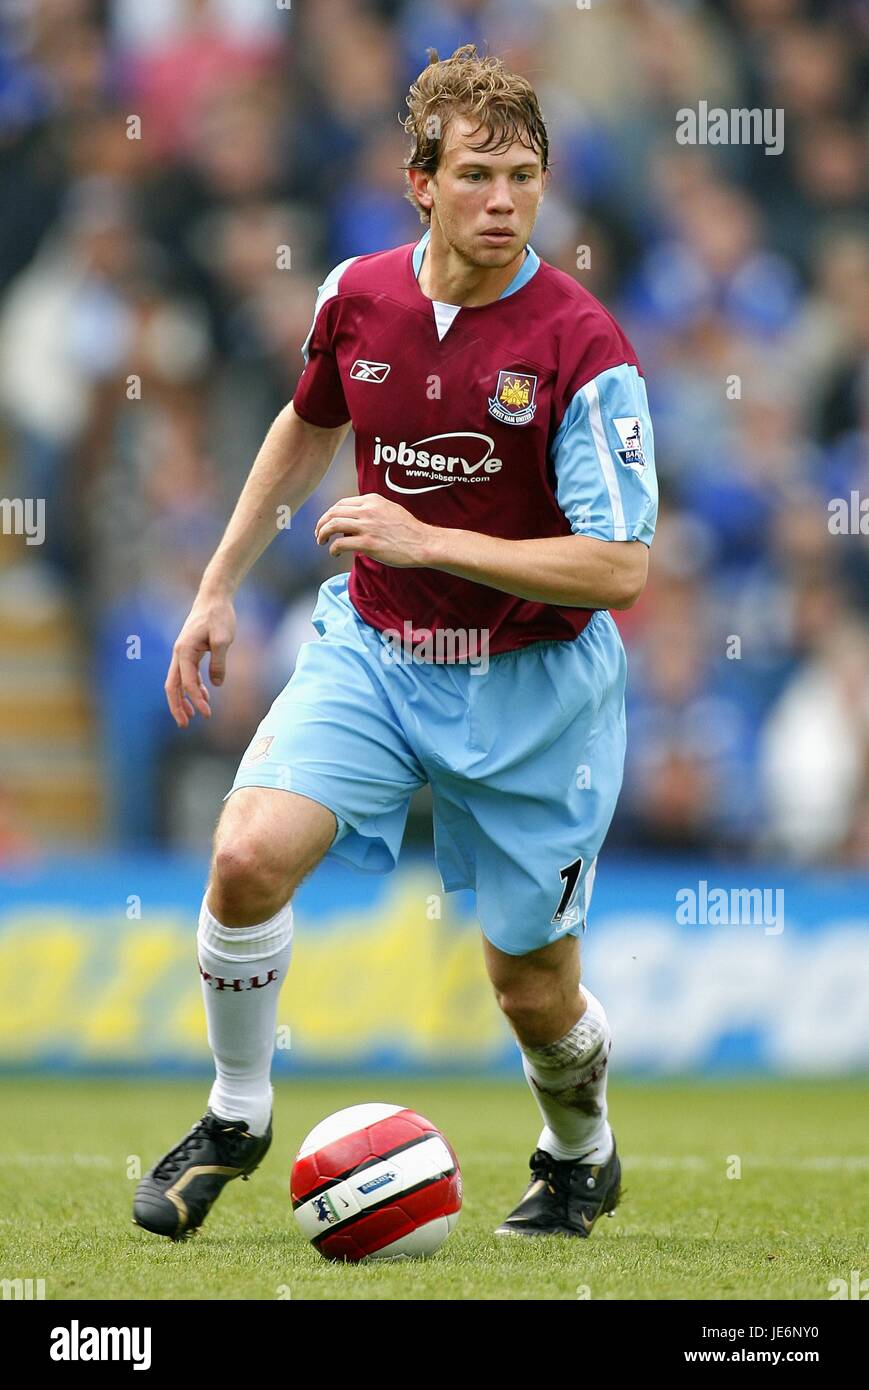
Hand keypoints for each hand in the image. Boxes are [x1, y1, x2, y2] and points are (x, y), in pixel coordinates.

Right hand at [164, 589, 236, 727]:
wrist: (214, 598)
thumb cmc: (219, 616)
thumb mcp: (224, 639)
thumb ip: (219, 662)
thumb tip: (216, 684)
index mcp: (184, 651)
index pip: (187, 682)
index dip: (196, 700)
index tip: (207, 714)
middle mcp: (179, 654)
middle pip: (172, 686)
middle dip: (177, 707)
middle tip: (185, 725)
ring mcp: (182, 653)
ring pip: (177, 682)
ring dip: (183, 700)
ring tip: (192, 717)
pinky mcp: (189, 652)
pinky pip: (186, 675)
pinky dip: (193, 688)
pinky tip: (204, 697)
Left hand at [314, 493, 435, 566]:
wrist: (423, 543)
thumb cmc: (409, 530)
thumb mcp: (390, 509)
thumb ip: (372, 510)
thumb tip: (354, 520)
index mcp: (372, 500)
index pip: (341, 503)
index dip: (330, 513)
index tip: (327, 523)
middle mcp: (367, 510)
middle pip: (333, 512)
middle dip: (321, 523)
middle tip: (318, 533)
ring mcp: (367, 526)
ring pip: (332, 525)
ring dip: (322, 533)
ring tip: (321, 541)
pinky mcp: (367, 543)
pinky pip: (340, 543)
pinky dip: (332, 548)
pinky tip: (334, 552)